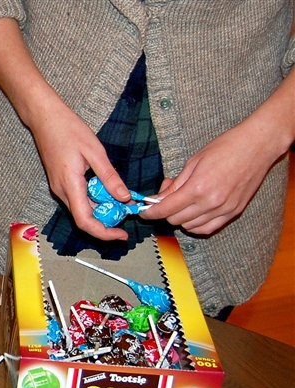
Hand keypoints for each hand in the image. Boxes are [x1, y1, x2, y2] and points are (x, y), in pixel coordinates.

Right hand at [22, 89, 130, 240]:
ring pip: (81, 210)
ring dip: (101, 212)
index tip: (121, 235)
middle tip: (127, 215)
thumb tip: (125, 198)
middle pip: (83, 219)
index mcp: (70, 184)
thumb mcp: (95, 151)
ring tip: (120, 202)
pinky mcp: (60, 183)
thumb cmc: (68, 129)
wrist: (44, 118)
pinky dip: (94, 201)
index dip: (103, 233)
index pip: (85, 221)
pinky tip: (106, 191)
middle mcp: (62, 191)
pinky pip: (78, 200)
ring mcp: (59, 188)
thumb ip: (109, 176)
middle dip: (106, 223)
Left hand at [140, 122, 277, 233]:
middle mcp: (211, 203)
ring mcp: (224, 210)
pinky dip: (196, 225)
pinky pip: (208, 228)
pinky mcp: (234, 212)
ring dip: (181, 218)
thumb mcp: (193, 162)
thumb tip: (159, 199)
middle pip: (176, 220)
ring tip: (183, 202)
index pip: (166, 210)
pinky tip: (194, 214)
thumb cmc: (225, 148)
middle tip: (167, 198)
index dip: (150, 213)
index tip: (143, 212)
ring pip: (190, 227)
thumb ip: (175, 185)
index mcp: (198, 188)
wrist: (257, 146)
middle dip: (165, 212)